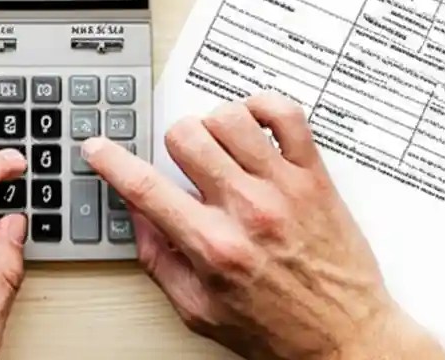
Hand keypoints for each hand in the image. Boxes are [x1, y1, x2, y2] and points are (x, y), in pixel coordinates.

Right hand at [84, 93, 444, 359]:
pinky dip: (264, 107)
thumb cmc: (279, 330)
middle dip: (172, 145)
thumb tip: (138, 215)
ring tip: (220, 148)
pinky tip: (254, 125)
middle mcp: (246, 211)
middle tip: (182, 164)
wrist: (345, 338)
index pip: (146, 187)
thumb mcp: (199, 311)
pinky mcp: (315, 176)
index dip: (112, 161)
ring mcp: (283, 187)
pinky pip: (287, 115)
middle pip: (186, 137)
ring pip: (230, 117)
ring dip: (213, 126)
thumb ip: (159, 260)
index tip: (99, 147)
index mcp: (212, 247)